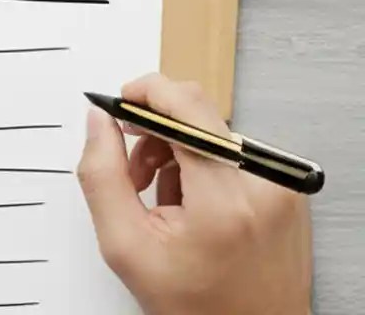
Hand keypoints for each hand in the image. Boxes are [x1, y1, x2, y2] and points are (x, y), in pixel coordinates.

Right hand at [77, 74, 312, 314]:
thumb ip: (102, 176)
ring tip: (161, 200)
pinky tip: (190, 204)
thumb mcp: (126, 246)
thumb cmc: (196, 307)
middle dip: (154, 133)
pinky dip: (204, 168)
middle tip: (134, 171)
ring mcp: (281, 187)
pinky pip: (235, 155)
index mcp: (224, 200)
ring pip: (213, 135)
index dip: (146, 93)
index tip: (121, 102)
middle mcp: (264, 185)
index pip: (187, 108)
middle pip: (197, 118)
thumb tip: (97, 123)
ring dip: (176, 154)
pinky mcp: (287, 190)